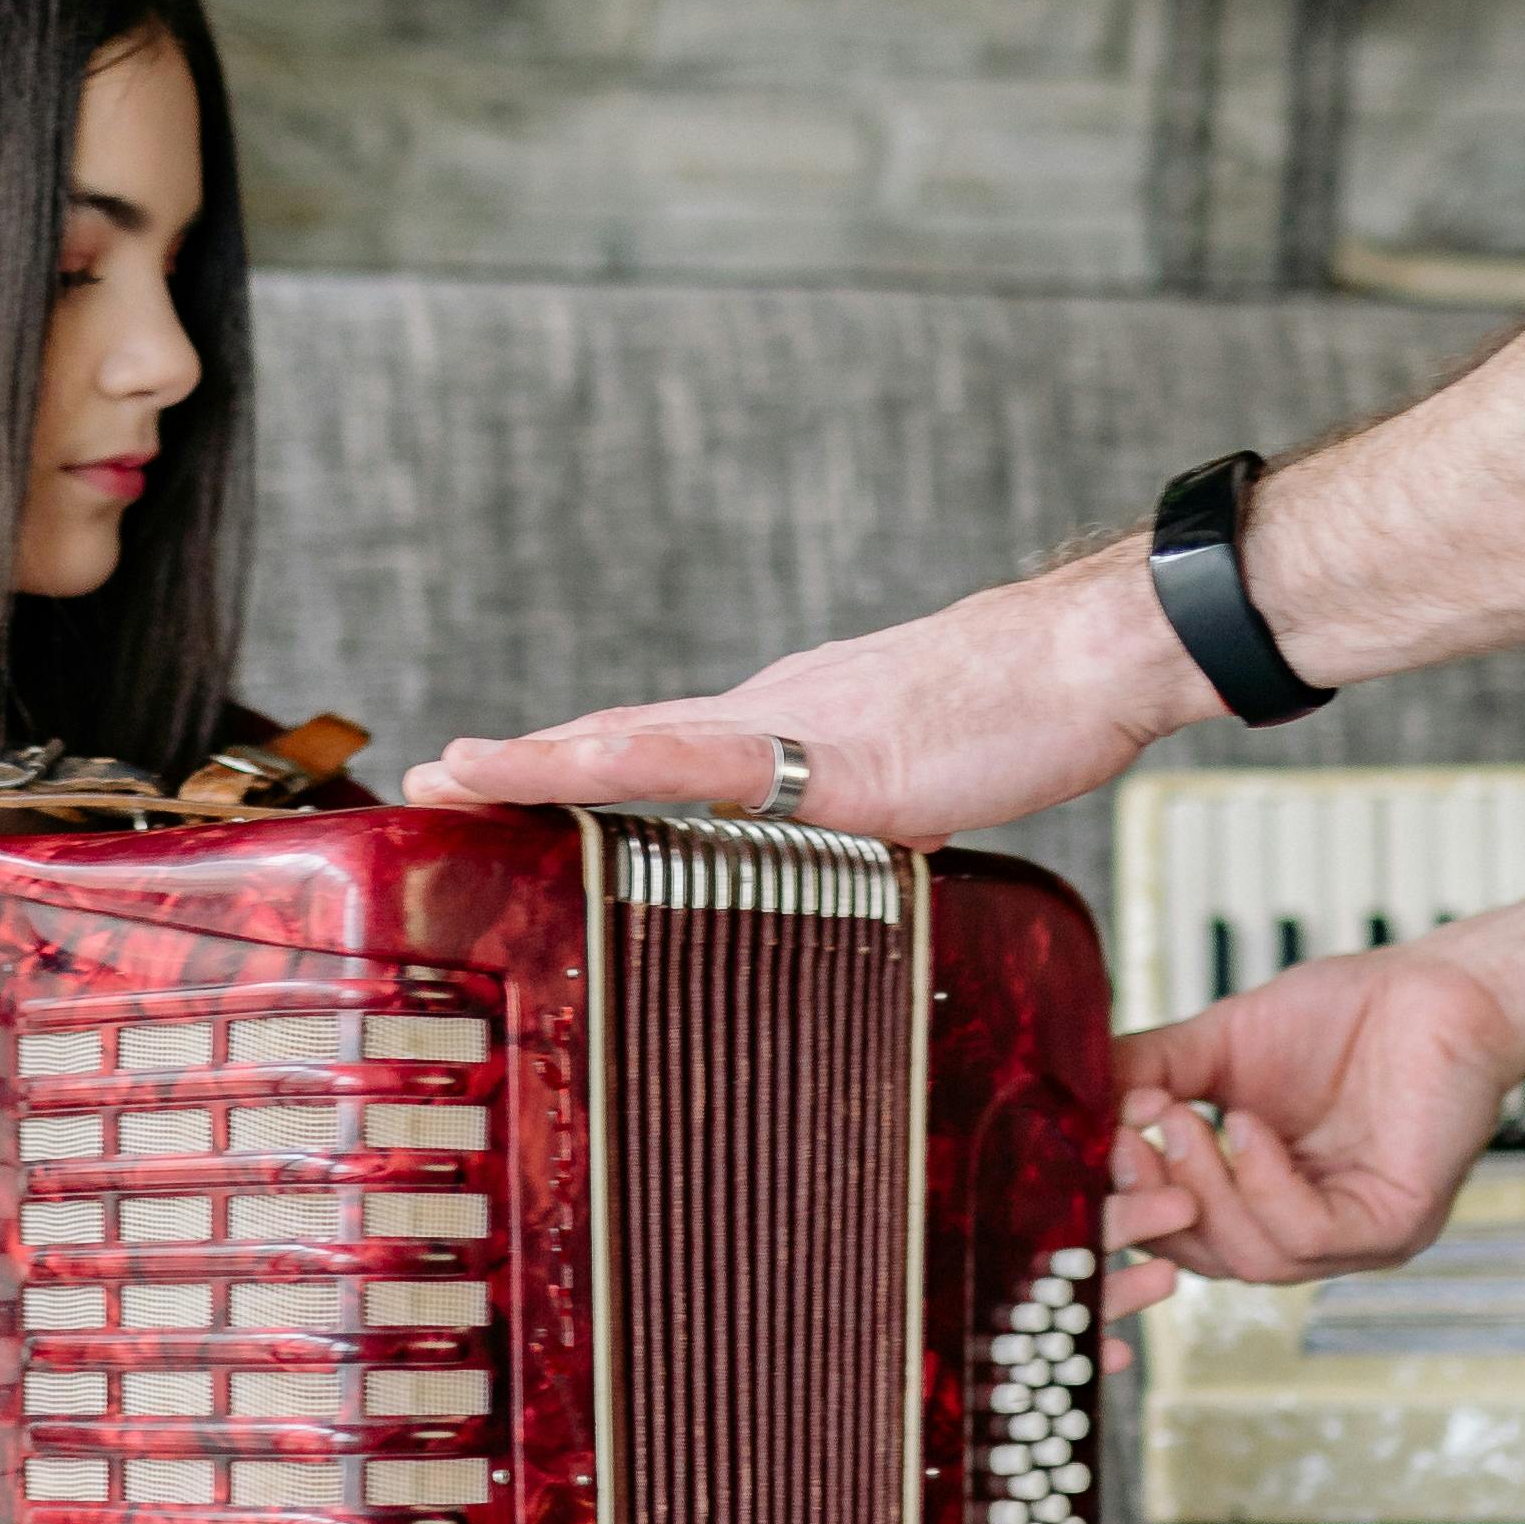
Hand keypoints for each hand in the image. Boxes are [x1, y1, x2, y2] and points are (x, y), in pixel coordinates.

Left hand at [406, 540, 1198, 845]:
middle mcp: (776, 713)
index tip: (493, 784)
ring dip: (542, 762)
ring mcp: (800, 732)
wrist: (1097, 656)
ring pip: (639, 743)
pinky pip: (712, 767)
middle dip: (523, 765)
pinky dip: (628, 767)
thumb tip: (858, 866)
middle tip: (426, 782)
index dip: (572, 768)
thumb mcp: (930, 783)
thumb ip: (874, 822)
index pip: (660, 750)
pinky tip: (575, 773)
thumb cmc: (1034, 712)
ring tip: (453, 775)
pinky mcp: (841, 765)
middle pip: (622, 741)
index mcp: (794, 724)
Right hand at [1104, 942, 1524, 1304]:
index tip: (1093, 1143)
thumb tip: (1068, 1094)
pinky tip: (1245, 1126)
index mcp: (1260, 1202)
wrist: (1440, 986)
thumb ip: (1150, 1072)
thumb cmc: (1345, 1015)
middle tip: (1127, 1136)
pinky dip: (1261, 1184)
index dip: (1126, 1205)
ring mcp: (1352, 1239)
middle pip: (1204, 1261)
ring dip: (1203, 1188)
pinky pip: (1307, 1236)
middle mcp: (1306, 1233)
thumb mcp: (1221, 1045)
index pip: (1176, 1239)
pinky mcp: (1394, 1224)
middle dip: (1153, 1203)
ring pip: (1251, 1259)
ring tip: (1182, 1119)